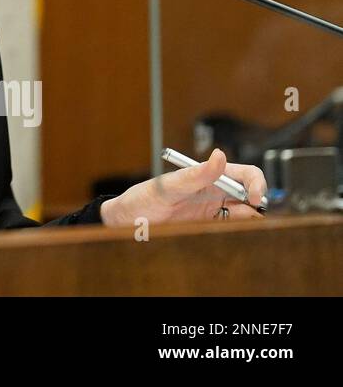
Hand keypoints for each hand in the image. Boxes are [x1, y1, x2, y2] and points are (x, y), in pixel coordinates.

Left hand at [100, 148, 266, 227]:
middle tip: (257, 218)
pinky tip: (235, 232)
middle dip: (260, 203)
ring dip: (253, 218)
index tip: (254, 199)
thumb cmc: (142, 199)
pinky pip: (233, 225)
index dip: (256, 184)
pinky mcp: (208, 224)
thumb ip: (195, 175)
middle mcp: (214, 190)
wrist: (127, 221)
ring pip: (246, 212)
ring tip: (249, 227)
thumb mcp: (168, 187)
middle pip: (250, 193)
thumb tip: (220, 155)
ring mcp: (213, 208)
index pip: (244, 174)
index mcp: (207, 175)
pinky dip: (241, 228)